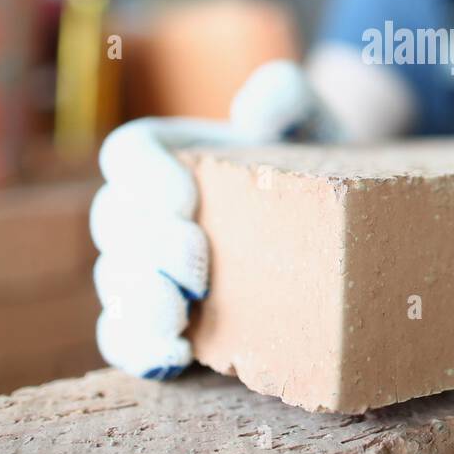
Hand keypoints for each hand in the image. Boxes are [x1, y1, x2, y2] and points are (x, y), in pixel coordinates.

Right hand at [91, 60, 335, 378]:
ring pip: (114, 281)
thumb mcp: (313, 120)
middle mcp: (147, 209)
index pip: (128, 152)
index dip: (143, 175)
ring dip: (139, 301)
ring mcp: (148, 267)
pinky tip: (174, 357)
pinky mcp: (161, 319)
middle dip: (149, 244)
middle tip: (200, 264)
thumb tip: (252, 115)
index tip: (186, 198)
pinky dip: (137, 350)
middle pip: (114, 220)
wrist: (339, 223)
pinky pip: (123, 337)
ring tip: (178, 315)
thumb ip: (287, 95)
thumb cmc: (313, 161)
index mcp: (170, 154)